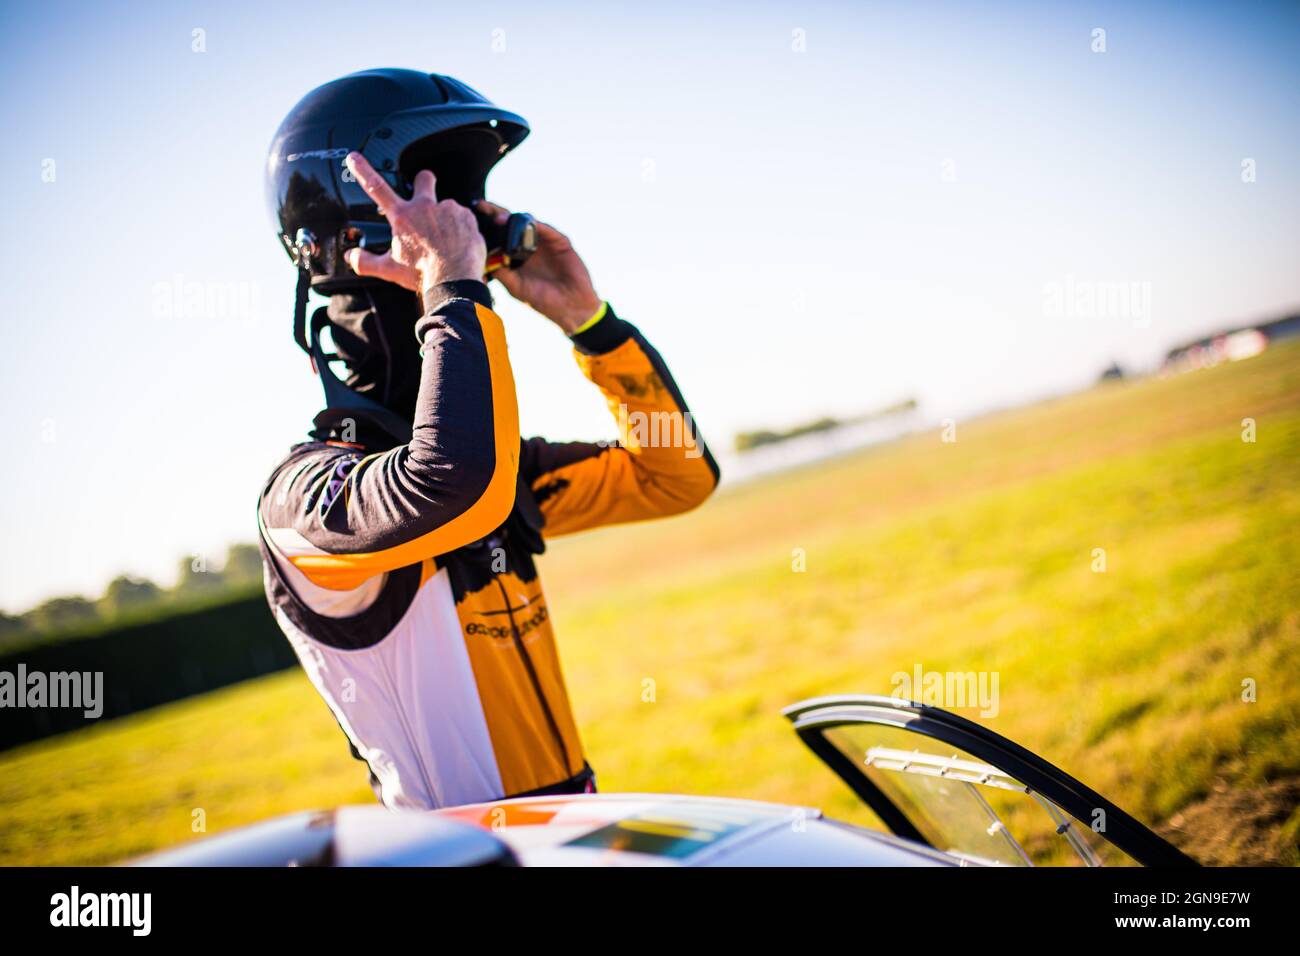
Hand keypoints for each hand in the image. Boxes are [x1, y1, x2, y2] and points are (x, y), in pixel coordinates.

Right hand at [343, 152, 485, 296]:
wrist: (455, 281)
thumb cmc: (423, 275)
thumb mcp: (390, 269)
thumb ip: (366, 261)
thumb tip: (351, 257)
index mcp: (402, 217)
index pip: (377, 188)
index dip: (363, 171)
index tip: (354, 157)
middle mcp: (425, 207)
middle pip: (423, 179)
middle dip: (423, 182)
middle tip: (424, 199)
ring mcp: (448, 209)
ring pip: (446, 206)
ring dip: (445, 217)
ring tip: (445, 240)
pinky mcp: (467, 217)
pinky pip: (464, 218)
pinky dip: (462, 229)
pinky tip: (458, 244)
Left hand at [475, 200, 601, 332]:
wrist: (571, 308)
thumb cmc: (542, 300)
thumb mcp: (515, 287)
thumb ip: (501, 272)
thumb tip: (481, 257)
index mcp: (516, 255)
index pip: (499, 235)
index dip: (487, 225)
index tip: (472, 216)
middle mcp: (529, 246)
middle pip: (510, 224)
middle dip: (496, 213)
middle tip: (482, 206)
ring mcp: (545, 243)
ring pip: (528, 223)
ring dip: (514, 218)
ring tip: (500, 218)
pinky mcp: (560, 242)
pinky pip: (548, 230)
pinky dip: (537, 225)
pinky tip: (527, 223)